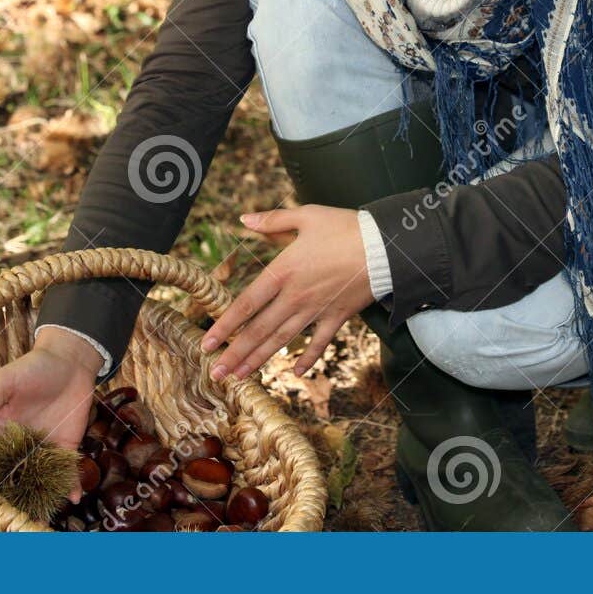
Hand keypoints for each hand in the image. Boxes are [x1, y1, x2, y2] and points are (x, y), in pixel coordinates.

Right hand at [0, 327, 102, 503]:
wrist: (70, 359)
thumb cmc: (32, 367)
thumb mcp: (1, 382)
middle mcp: (21, 443)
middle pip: (12, 475)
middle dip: (9, 495)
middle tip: (6, 517)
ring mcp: (44, 446)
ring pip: (39, 478)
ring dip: (39, 497)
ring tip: (36, 518)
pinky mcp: (68, 446)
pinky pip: (68, 470)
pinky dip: (71, 485)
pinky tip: (72, 499)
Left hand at [199, 205, 374, 381]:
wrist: (385, 246)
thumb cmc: (344, 227)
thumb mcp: (306, 216)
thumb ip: (272, 221)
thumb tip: (244, 219)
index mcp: (283, 272)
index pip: (246, 304)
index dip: (224, 326)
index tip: (207, 343)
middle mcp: (295, 297)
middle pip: (259, 331)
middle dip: (235, 355)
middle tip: (217, 374)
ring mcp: (316, 310)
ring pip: (282, 340)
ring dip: (260, 360)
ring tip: (241, 377)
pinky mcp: (337, 316)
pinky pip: (319, 343)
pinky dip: (308, 358)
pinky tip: (296, 372)